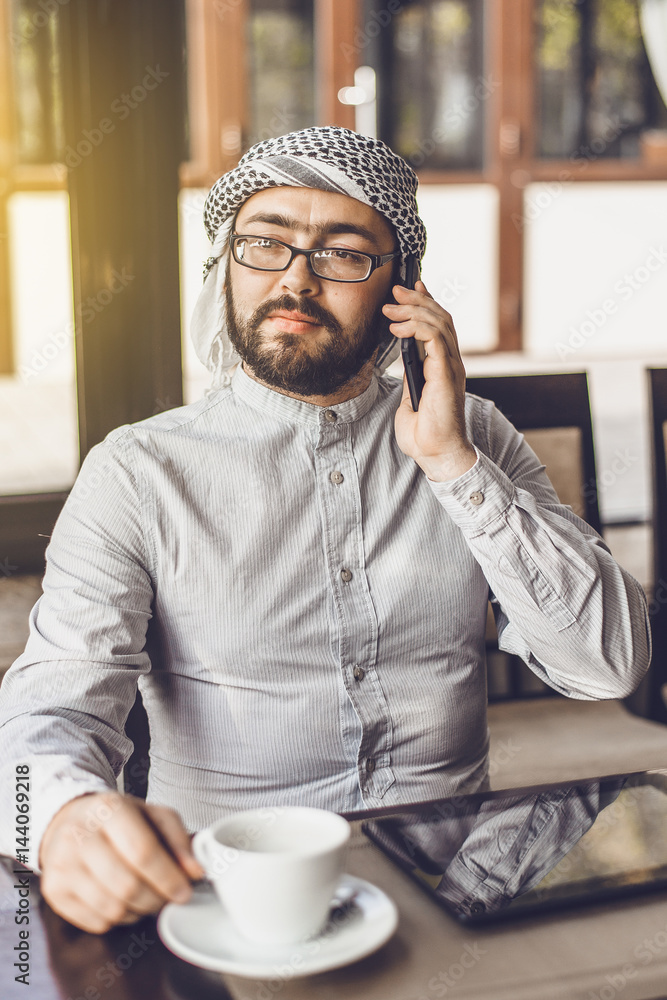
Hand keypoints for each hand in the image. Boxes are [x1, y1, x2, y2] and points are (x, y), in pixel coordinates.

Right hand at [39, 791, 203, 932]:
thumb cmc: (117, 820)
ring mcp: (62, 865)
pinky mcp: (54, 891)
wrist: (70, 821)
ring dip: (139, 912)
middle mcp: (79, 835)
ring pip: (112, 908)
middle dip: (156, 899)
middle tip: (167, 898)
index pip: (142, 852)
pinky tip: (122, 901)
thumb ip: (179, 839)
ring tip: (146, 898)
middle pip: (127, 885)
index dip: (168, 878)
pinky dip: (118, 920)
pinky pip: (96, 922)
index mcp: (109, 810)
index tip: (184, 891)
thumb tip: (196, 872)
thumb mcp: (152, 815)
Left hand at [384, 280, 476, 481]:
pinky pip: (435, 339)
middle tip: (395, 291)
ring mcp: (451, 367)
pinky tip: (397, 328)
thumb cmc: (424, 433)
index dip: (426, 304)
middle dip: (417, 299)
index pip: (439, 325)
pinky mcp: (446, 374)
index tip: (408, 291)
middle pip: (441, 317)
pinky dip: (416, 327)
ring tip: (390, 308)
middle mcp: (451, 363)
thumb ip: (411, 377)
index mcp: (443, 366)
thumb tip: (404, 363)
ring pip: (439, 323)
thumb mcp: (410, 398)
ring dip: (413, 310)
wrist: (436, 453)